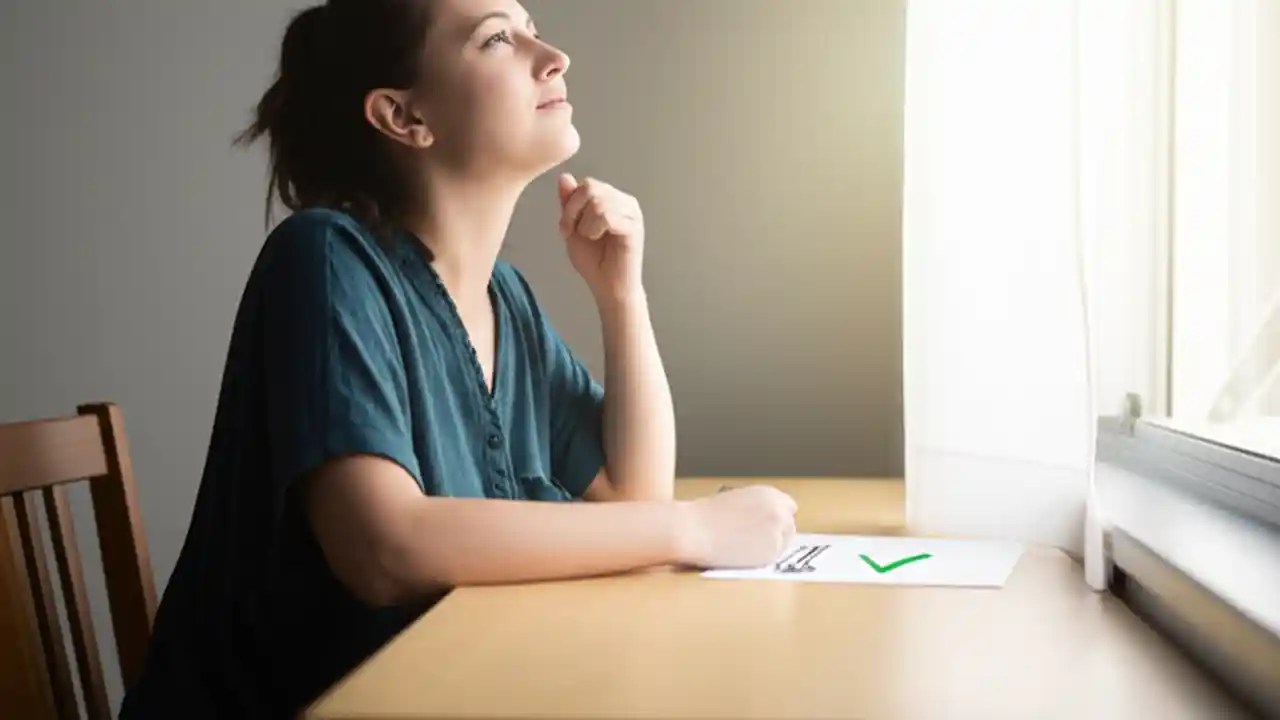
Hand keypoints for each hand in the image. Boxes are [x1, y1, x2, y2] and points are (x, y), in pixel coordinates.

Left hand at [557, 173, 643, 302]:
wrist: (608, 288)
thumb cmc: (594, 262)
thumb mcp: (573, 227)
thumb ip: (569, 203)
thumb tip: (564, 176)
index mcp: (613, 199)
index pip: (587, 184)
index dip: (570, 204)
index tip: (566, 228)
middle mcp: (626, 202)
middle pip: (591, 188)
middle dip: (574, 212)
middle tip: (573, 233)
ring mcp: (632, 213)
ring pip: (597, 201)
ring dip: (583, 223)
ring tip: (588, 238)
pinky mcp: (634, 227)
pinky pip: (606, 215)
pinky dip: (593, 229)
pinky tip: (597, 239)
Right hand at [675, 485, 797, 568]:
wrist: (694, 530)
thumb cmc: (705, 515)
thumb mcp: (737, 500)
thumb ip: (757, 509)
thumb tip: (764, 523)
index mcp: (769, 494)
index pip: (788, 508)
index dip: (776, 518)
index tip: (767, 526)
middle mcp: (778, 511)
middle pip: (789, 527)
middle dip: (777, 535)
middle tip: (756, 542)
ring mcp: (777, 532)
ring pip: (783, 544)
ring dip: (769, 547)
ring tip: (742, 547)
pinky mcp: (772, 553)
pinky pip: (772, 558)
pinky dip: (760, 559)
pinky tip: (740, 554)